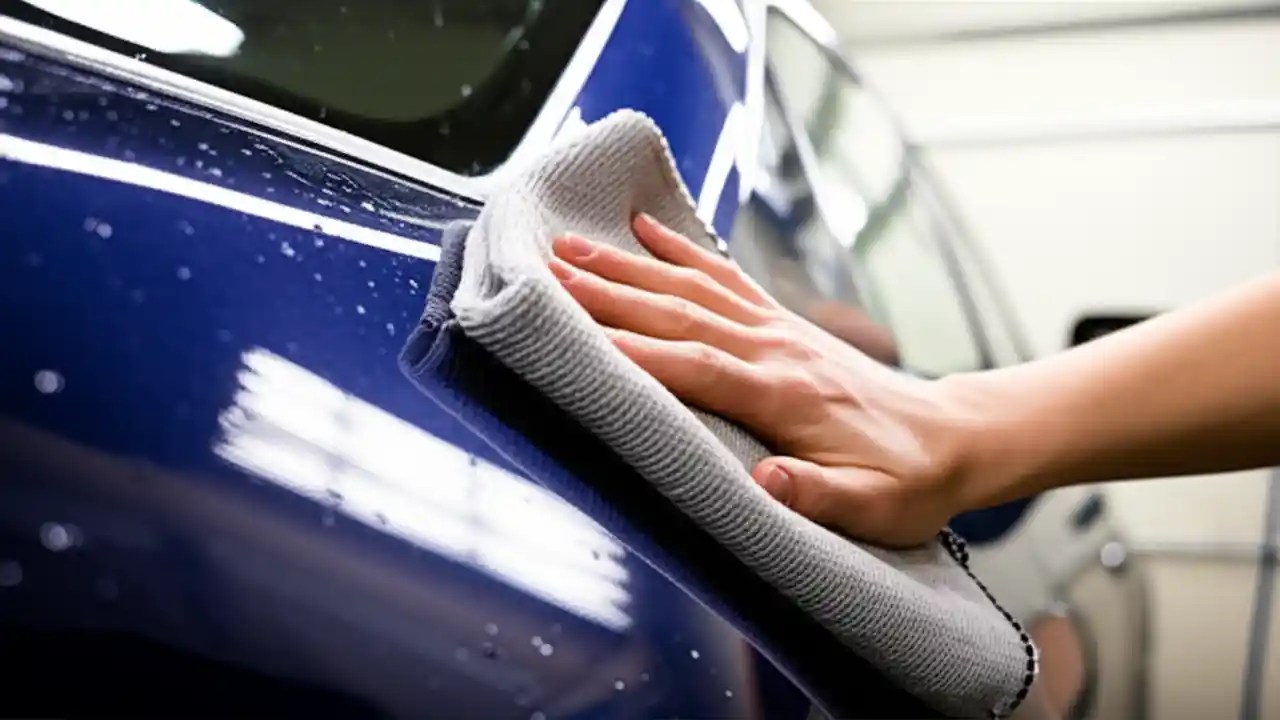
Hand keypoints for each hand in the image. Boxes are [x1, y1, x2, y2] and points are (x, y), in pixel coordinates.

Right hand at [548, 213, 978, 546]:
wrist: (950, 438)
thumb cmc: (905, 482)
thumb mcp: (873, 507)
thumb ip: (820, 495)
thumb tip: (766, 484)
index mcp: (785, 395)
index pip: (698, 365)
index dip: (637, 349)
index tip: (578, 333)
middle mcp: (776, 349)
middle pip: (680, 312)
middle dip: (611, 291)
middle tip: (550, 268)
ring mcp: (779, 330)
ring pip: (692, 288)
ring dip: (630, 265)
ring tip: (573, 245)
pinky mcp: (783, 324)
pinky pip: (726, 277)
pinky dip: (683, 250)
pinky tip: (648, 228)